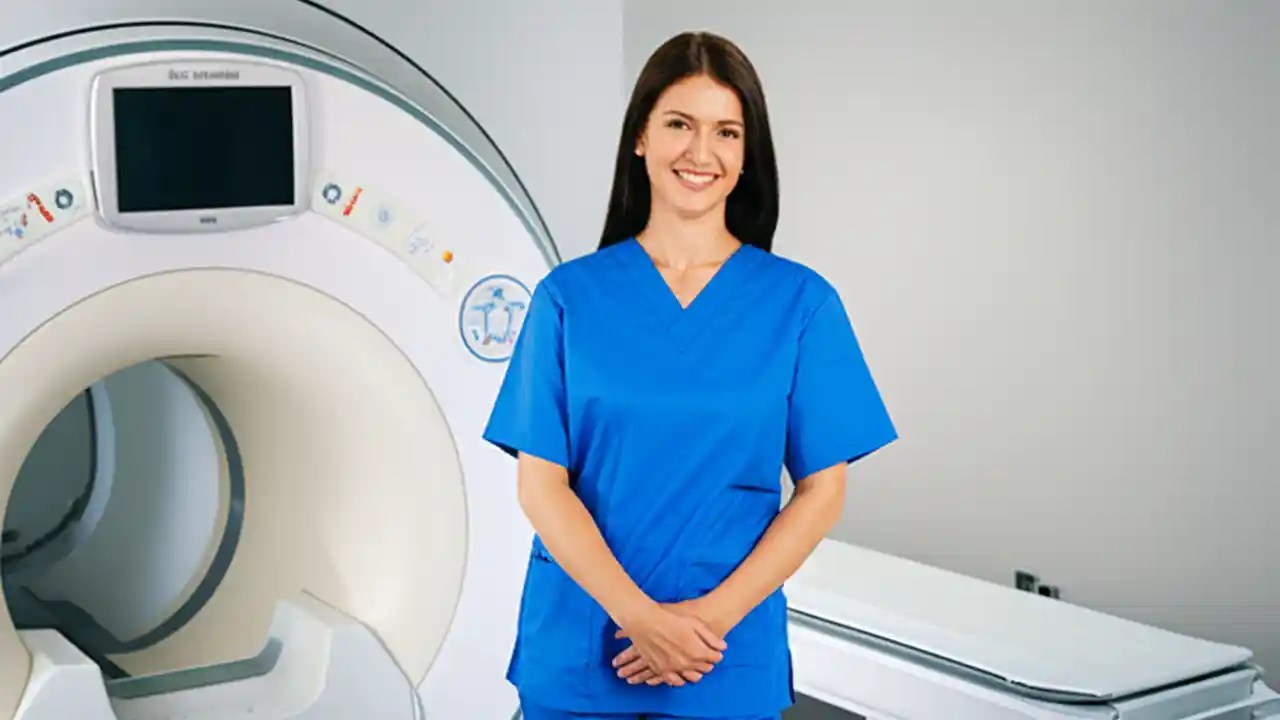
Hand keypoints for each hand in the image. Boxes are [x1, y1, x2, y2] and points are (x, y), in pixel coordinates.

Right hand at [610, 599, 726, 686]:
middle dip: (707, 662)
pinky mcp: (660, 670)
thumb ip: (710, 638)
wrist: (645, 622)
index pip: (715, 658)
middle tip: (705, 655)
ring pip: (691, 678)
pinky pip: (674, 681)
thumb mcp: (694, 623)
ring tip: (694, 664)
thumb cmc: (670, 619)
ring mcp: (673, 669)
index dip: (716, 654)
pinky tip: (681, 673)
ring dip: (695, 672)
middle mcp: (686, 664)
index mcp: (697, 652)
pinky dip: (680, 679)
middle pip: (705, 669)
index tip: (715, 651)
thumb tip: (723, 647)